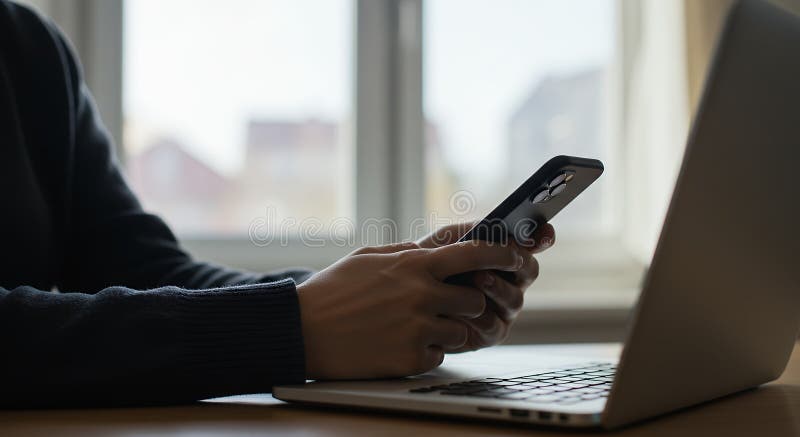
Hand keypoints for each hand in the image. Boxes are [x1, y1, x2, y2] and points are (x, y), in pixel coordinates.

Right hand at [297, 239, 525, 379]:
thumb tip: (440, 248)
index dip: (502, 253)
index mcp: (413, 265)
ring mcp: (417, 328)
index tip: (516, 255)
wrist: (302, 331)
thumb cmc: (333, 291)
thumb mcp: (371, 258)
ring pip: (462, 330)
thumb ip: (410, 253)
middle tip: (444, 305)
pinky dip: (426, 351)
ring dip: (447, 330)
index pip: (474, 252)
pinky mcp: (411, 358)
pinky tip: (396, 344)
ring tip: (411, 327)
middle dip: (466, 303)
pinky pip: (439, 355)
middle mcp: (421, 294)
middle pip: (475, 298)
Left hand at [417, 221, 555, 352]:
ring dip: (498, 288)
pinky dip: (480, 316)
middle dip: (520, 263)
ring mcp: (501, 309)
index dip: (541, 237)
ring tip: (480, 278)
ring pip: (515, 299)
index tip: (543, 233)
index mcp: (503, 255)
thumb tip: (506, 227)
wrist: (402, 293)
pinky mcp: (488, 334)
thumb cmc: (429, 262)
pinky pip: (494, 326)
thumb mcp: (451, 240)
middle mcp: (508, 281)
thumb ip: (479, 230)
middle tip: (509, 256)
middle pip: (530, 270)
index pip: (532, 243)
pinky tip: (464, 309)